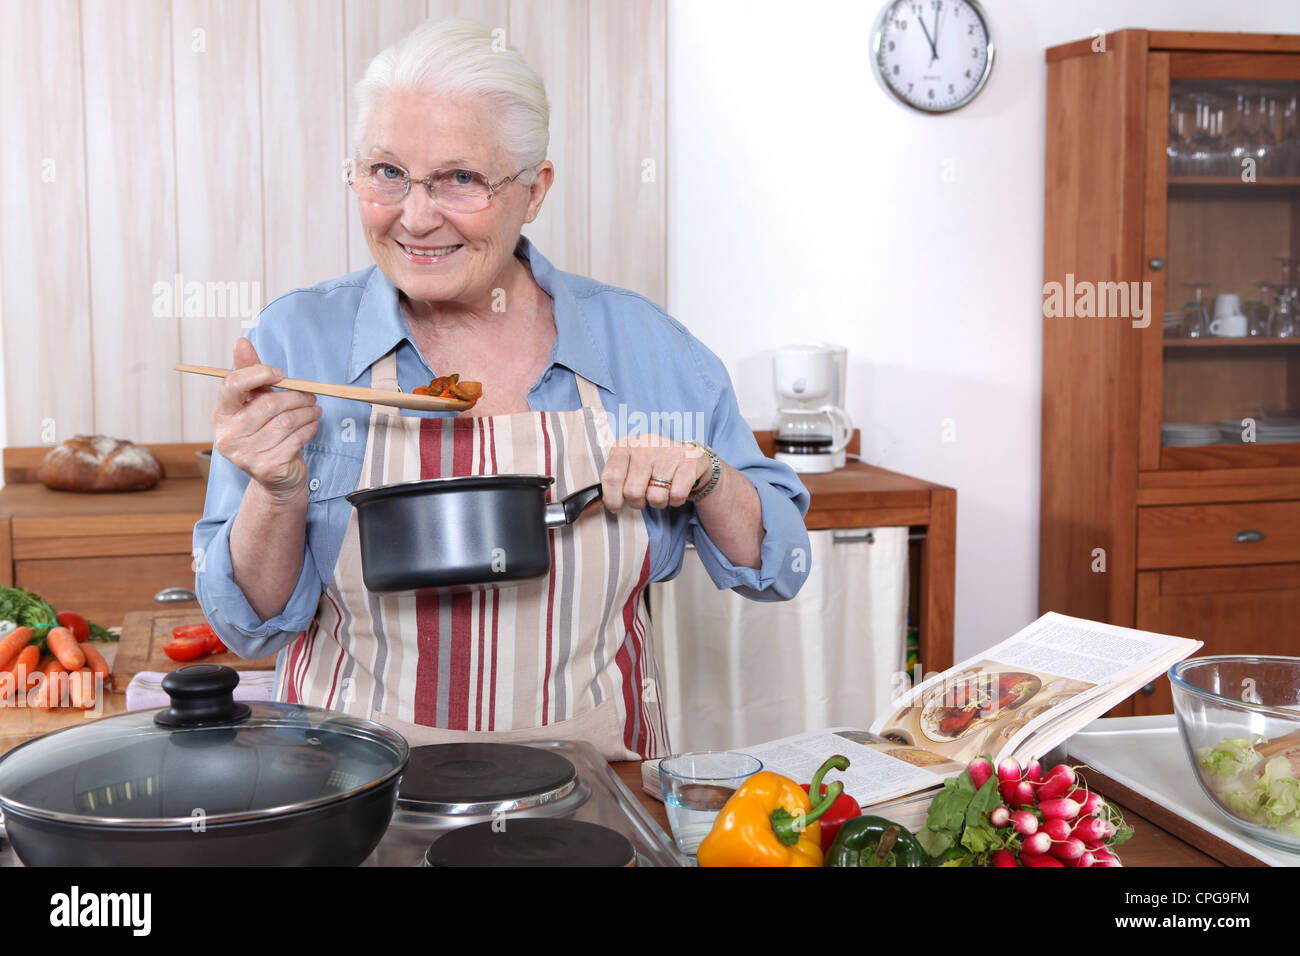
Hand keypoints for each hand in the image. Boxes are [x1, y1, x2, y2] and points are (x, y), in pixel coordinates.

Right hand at [212, 338, 321, 502]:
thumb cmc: (265, 434)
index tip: (280, 373)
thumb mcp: (255, 402)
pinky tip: (312, 426)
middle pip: (267, 404)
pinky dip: (309, 429)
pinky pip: (295, 439)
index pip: (233, 385)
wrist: (276, 478)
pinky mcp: (266, 467)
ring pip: (285, 422)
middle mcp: (228, 435)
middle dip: (295, 397)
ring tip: (314, 409)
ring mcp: (245, 454)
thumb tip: (241, 342)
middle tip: (310, 395)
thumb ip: (249, 374)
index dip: (258, 374)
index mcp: (221, 415)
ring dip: (306, 412)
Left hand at [601, 434, 710, 510]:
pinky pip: (676, 496)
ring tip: (661, 490)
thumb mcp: (629, 463)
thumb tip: (591, 505)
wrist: (689, 455)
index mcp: (626, 444)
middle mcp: (646, 445)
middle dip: (637, 502)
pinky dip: (675, 500)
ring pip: (655, 497)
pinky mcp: (689, 462)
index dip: (612, 498)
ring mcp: (668, 452)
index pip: (611, 477)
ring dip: (658, 502)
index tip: (615, 507)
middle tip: (643, 496)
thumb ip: (613, 480)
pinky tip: (674, 489)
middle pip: (632, 491)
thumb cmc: (652, 464)